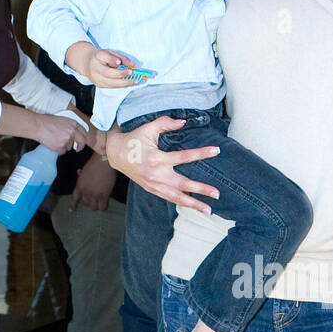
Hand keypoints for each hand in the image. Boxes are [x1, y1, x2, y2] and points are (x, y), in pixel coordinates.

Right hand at [35, 112, 95, 154]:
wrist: (38, 126)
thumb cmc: (46, 121)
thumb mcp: (62, 120)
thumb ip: (69, 126)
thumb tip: (73, 133)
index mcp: (73, 124)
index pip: (84, 132)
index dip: (83, 138)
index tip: (82, 141)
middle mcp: (72, 132)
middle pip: (82, 142)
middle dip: (80, 147)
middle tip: (77, 149)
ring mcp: (67, 140)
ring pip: (69, 147)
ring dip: (64, 146)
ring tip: (55, 140)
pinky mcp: (61, 147)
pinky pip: (62, 151)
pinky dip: (58, 149)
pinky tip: (52, 143)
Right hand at [65, 41, 138, 88]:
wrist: (88, 64)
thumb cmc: (101, 58)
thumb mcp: (110, 53)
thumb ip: (121, 57)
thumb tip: (131, 64)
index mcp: (97, 56)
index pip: (103, 57)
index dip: (112, 60)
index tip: (119, 62)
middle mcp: (95, 68)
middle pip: (107, 73)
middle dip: (121, 74)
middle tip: (131, 73)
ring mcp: (96, 78)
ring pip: (111, 83)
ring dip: (124, 82)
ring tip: (134, 80)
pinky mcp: (99, 85)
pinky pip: (112, 86)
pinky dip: (121, 85)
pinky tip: (128, 83)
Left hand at [70, 155, 116, 211]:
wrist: (103, 162)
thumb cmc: (94, 163)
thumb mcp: (84, 169)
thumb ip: (81, 174)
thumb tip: (79, 172)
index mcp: (79, 186)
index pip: (74, 198)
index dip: (73, 205)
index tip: (71, 211)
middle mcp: (86, 192)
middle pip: (85, 204)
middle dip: (89, 202)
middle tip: (93, 199)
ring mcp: (94, 195)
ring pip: (93, 208)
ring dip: (96, 205)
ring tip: (100, 202)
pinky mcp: (104, 196)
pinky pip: (102, 207)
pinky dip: (104, 207)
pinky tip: (105, 205)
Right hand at [105, 116, 220, 212]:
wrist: (115, 154)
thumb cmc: (134, 140)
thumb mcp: (148, 128)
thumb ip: (165, 123)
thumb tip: (183, 121)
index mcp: (157, 158)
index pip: (184, 156)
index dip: (201, 153)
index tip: (216, 150)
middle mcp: (156, 174)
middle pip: (183, 184)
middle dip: (201, 190)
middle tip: (217, 194)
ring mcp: (154, 185)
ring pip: (176, 197)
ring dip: (193, 204)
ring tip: (208, 210)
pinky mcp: (152, 190)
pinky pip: (169, 198)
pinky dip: (182, 203)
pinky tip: (194, 207)